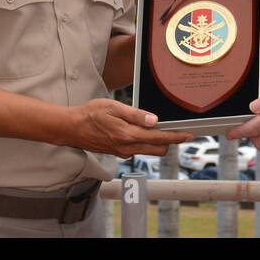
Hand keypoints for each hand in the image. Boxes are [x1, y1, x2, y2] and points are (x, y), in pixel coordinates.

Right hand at [65, 99, 192, 157]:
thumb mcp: (113, 107)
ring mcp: (121, 152)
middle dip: (169, 141)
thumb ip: (135, 115)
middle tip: (177, 130)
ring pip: (147, 151)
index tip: (188, 135)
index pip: (159, 138)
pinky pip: (136, 150)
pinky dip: (144, 143)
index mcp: (128, 135)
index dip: (176, 137)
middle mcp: (127, 147)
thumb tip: (154, 120)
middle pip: (157, 149)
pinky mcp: (117, 152)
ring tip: (160, 128)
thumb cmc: (90, 114)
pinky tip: (140, 132)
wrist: (71, 128)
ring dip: (157, 143)